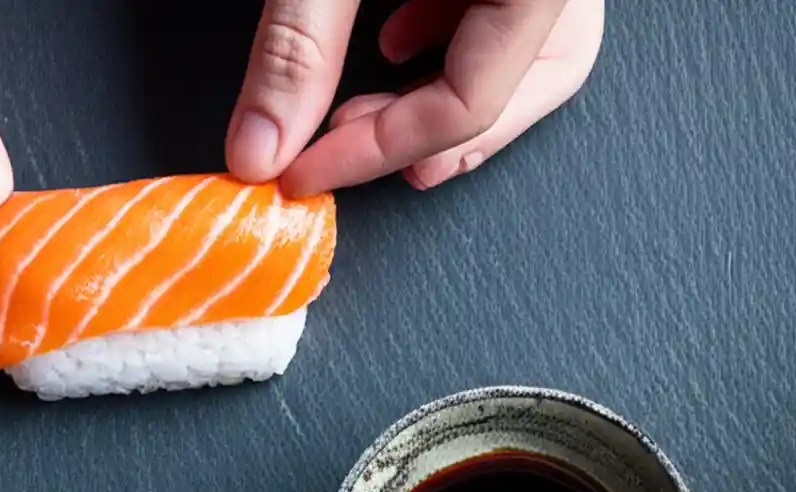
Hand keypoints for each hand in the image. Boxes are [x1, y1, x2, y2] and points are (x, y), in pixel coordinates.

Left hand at [225, 0, 603, 196]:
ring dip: (451, 92)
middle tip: (348, 154)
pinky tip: (391, 37)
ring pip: (535, 52)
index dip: (376, 149)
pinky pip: (515, 8)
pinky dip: (452, 36)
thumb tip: (259, 151)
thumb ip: (299, 46)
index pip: (472, 100)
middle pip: (536, 86)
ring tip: (372, 106)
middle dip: (435, 135)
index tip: (300, 171)